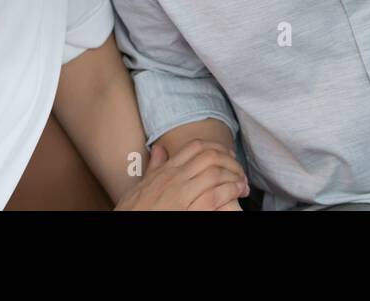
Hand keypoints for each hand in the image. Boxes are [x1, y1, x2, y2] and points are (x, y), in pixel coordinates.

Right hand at [114, 139, 249, 210]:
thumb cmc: (132, 209)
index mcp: (165, 170)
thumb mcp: (140, 184)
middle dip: (229, 160)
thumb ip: (153, 167)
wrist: (127, 223)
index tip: (225, 154)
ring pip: (215, 173)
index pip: (194, 147)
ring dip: (234, 175)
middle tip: (238, 169)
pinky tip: (237, 192)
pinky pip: (215, 196)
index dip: (215, 147)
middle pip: (209, 157)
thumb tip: (159, 148)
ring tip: (242, 183)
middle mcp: (174, 177)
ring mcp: (181, 193)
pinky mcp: (188, 210)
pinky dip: (230, 191)